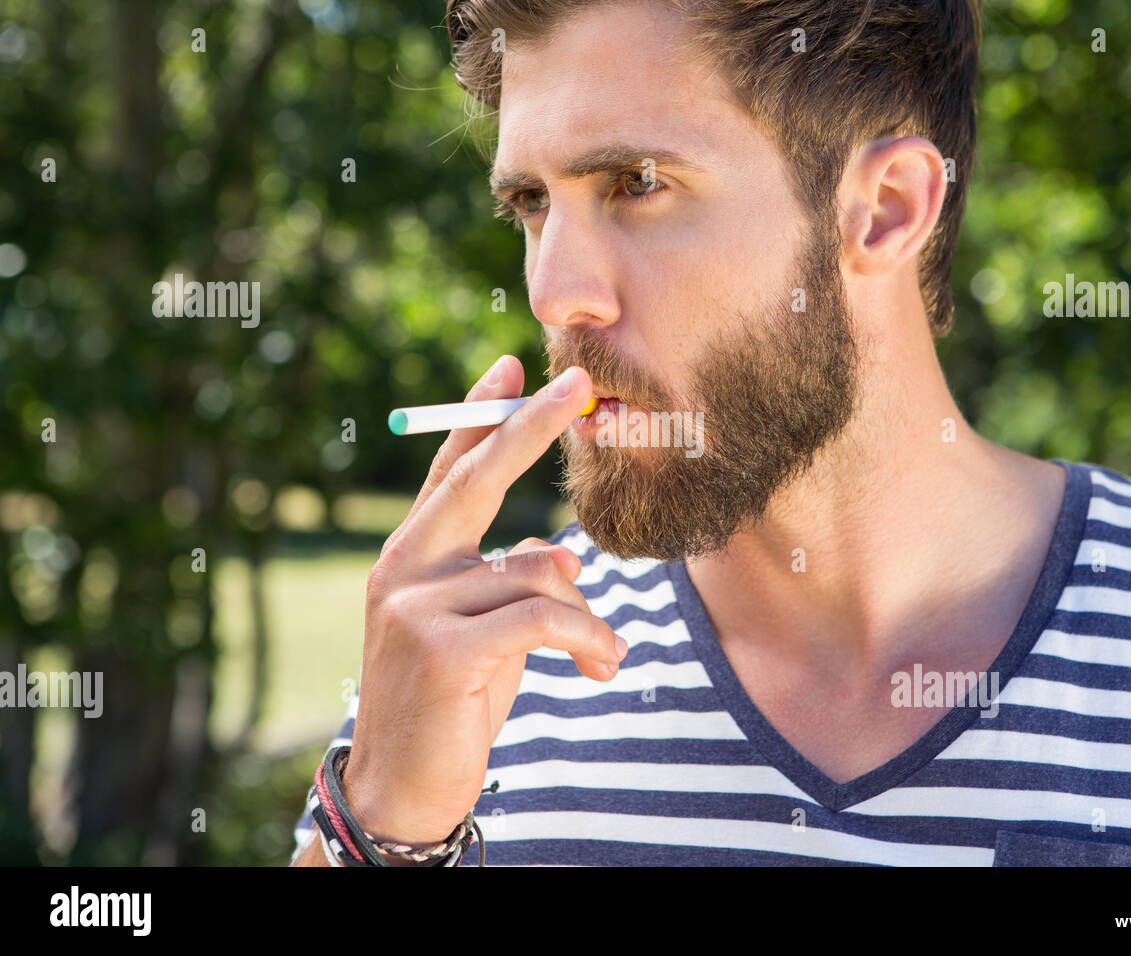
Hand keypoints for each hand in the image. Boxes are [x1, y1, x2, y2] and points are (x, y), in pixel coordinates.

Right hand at [340, 357, 627, 843]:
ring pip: (537, 569)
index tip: (511, 366)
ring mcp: (415, 606)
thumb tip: (555, 546)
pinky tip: (601, 668)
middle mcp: (403, 569)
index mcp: (410, 559)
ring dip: (588, 616)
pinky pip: (544, 616)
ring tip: (604, 659)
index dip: (481, 418)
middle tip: (578, 385)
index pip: (449, 474)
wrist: (404, 789)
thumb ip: (509, 582)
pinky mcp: (443, 648)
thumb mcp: (485, 634)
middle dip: (529, 426)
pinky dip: (588, 639)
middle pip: (476, 479)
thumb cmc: (451, 705)